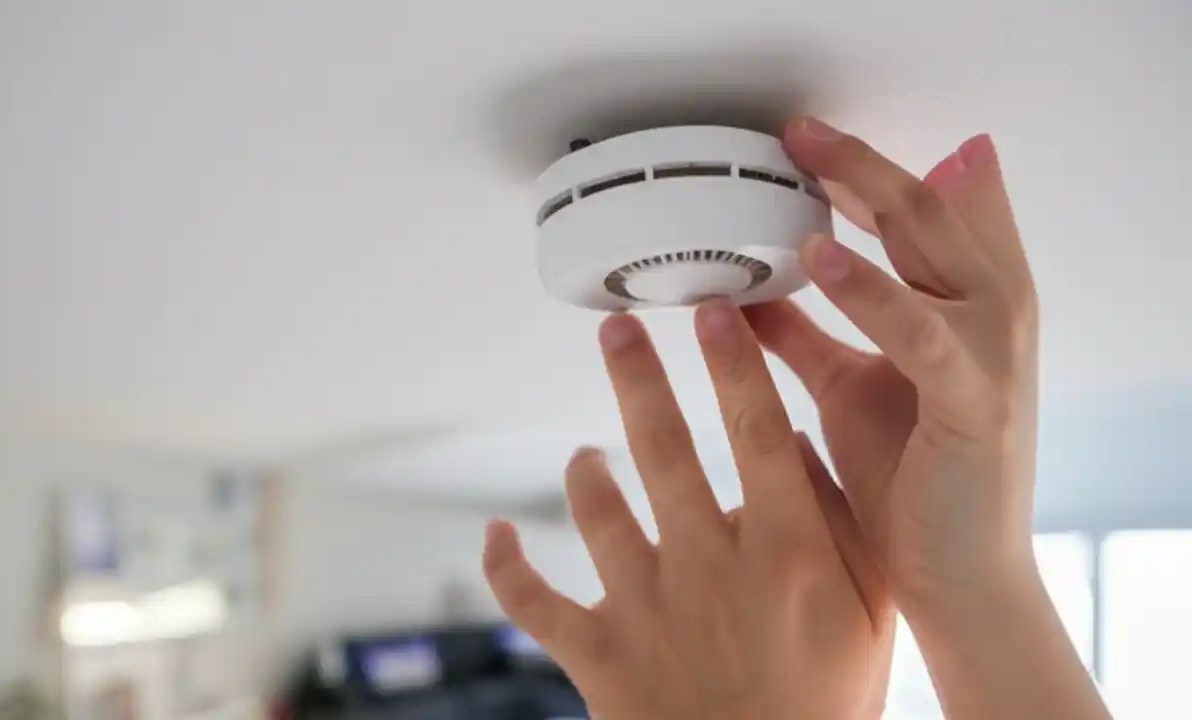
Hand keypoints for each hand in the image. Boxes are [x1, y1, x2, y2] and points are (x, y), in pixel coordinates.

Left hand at [483, 304, 892, 719]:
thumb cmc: (826, 710)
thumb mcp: (870, 618)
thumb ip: (843, 527)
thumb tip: (798, 443)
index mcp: (783, 552)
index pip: (755, 431)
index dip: (733, 364)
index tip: (714, 314)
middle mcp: (708, 566)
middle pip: (664, 448)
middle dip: (639, 378)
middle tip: (618, 330)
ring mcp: (646, 607)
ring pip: (597, 510)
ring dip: (585, 473)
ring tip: (584, 455)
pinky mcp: (598, 653)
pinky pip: (534, 600)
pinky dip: (505, 568)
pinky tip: (492, 536)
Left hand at [746, 118, 1108, 718]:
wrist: (958, 584)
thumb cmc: (911, 486)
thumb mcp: (849, 386)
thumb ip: (807, 333)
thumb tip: (745, 293)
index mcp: (962, 313)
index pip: (923, 219)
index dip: (869, 175)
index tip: (806, 147)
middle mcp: (989, 321)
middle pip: (933, 213)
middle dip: (866, 165)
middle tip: (802, 131)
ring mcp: (994, 360)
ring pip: (942, 249)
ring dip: (875, 195)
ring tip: (809, 159)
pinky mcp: (978, 409)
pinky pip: (923, 336)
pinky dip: (873, 292)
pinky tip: (817, 257)